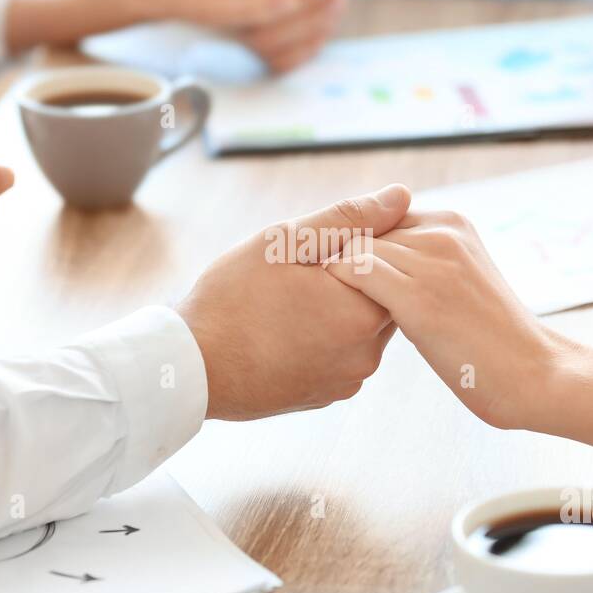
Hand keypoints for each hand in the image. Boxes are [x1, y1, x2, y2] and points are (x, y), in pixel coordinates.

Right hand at [176, 183, 409, 419]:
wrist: (190, 370)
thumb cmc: (232, 300)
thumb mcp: (285, 243)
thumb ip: (349, 219)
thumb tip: (402, 196)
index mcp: (364, 314)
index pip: (396, 265)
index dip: (367, 242)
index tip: (331, 237)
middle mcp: (367, 354)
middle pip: (383, 298)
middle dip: (356, 275)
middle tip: (307, 264)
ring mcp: (347, 380)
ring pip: (362, 328)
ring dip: (342, 306)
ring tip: (295, 295)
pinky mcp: (327, 395)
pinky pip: (342, 355)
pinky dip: (327, 336)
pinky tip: (291, 324)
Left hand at [324, 210, 592, 453]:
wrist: (536, 376)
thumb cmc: (492, 342)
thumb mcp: (460, 284)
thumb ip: (422, 264)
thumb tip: (374, 264)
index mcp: (453, 224)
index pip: (378, 221)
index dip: (353, 250)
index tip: (333, 282)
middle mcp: (443, 232)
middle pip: (361, 232)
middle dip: (336, 261)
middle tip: (317, 295)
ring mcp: (432, 262)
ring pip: (352, 249)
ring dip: (329, 278)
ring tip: (319, 311)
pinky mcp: (420, 297)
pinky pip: (354, 273)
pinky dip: (333, 290)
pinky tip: (327, 319)